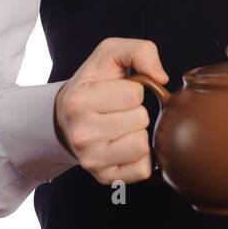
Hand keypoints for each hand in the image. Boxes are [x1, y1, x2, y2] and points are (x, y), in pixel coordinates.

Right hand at [54, 37, 168, 186]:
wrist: (66, 117)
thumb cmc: (93, 83)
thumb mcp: (110, 53)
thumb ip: (140, 50)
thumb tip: (161, 77)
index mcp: (80, 100)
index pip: (135, 94)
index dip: (134, 89)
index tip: (118, 91)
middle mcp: (81, 133)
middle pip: (140, 120)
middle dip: (137, 111)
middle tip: (120, 110)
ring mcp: (90, 160)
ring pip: (142, 146)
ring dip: (139, 134)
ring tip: (123, 127)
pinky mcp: (104, 177)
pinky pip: (142, 169)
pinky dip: (141, 157)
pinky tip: (125, 145)